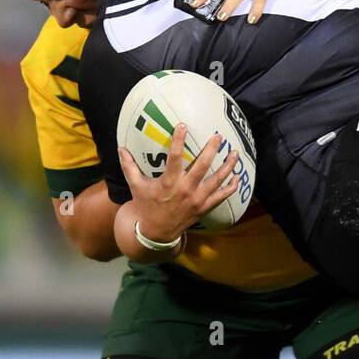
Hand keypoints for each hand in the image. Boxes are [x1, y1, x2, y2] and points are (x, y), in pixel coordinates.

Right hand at [118, 123, 239, 240]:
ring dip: (227, 166)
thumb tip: (120, 148)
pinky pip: (222, 196)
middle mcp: (185, 189)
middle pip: (202, 166)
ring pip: (217, 180)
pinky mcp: (204, 207)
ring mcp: (197, 199)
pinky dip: (231, 187)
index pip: (174, 157)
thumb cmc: (147, 205)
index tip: (183, 125)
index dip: (178, 140)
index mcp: (168, 182)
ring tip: (235, 153)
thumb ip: (129, 166)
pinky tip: (237, 177)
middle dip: (212, 150)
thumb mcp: (136, 186)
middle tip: (219, 136)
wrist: (157, 232)